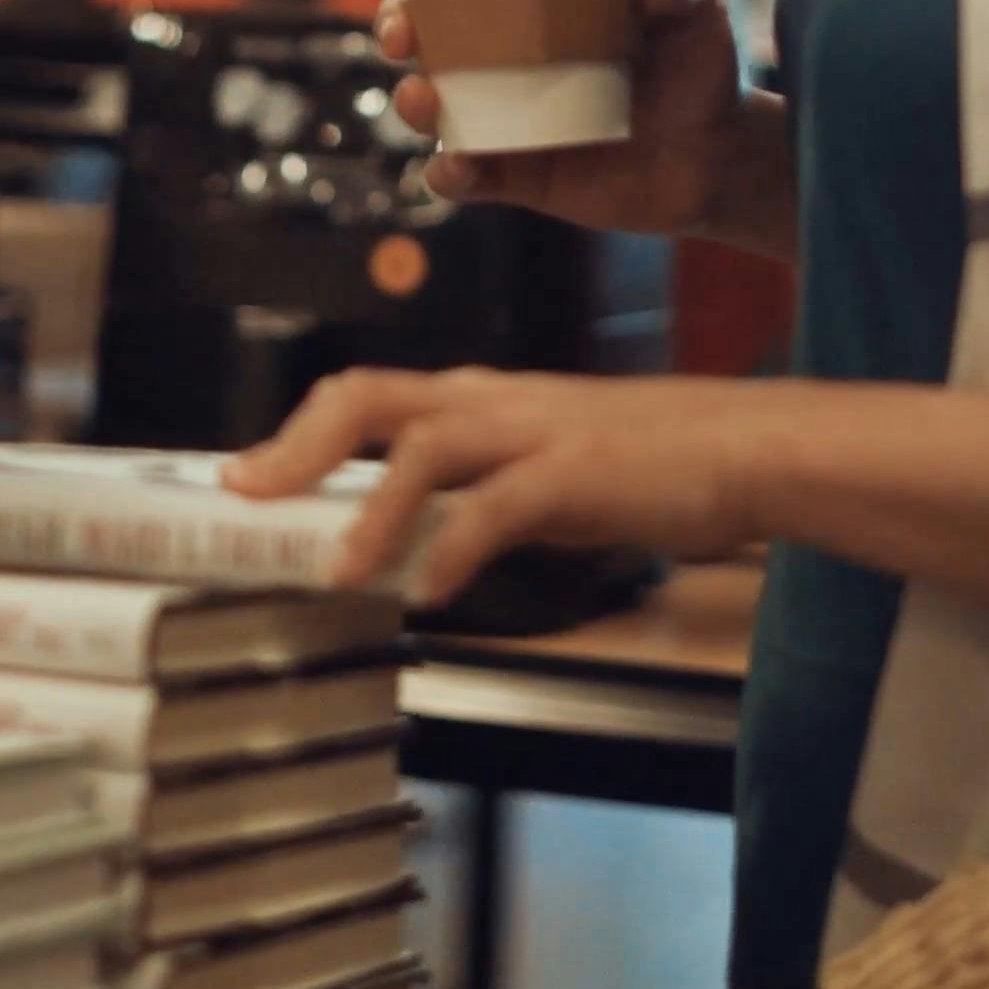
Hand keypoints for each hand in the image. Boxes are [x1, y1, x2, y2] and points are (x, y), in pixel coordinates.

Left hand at [223, 367, 772, 605]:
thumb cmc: (650, 463)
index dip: (294, 434)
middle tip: (249, 500)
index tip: (242, 479)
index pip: (366, 398)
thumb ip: (476, 491)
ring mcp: (535, 430)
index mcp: (480, 399)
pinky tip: (432, 592)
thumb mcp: (541, 470)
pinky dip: (457, 549)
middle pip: (370, 396)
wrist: (746, 448)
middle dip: (299, 446)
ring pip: (427, 444)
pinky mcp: (578, 471)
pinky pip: (500, 506)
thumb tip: (416, 539)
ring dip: (371, 510)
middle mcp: (494, 402)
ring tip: (338, 571)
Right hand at [373, 0, 769, 242]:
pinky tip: (458, 166)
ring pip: (430, 98)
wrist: (716, 159)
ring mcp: (502, 109)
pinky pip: (462, 173)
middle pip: (424, 21)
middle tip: (402, 27)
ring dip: (412, 96)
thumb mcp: (698, 9)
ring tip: (423, 95)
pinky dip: (450, 172)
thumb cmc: (697, 63)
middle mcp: (503, 46)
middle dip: (395, 17)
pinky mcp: (513, 171)